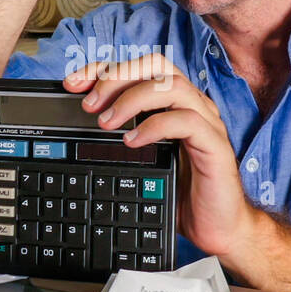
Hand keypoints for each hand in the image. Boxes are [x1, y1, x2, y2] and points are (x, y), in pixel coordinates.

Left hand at [64, 53, 256, 261]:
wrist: (217, 227)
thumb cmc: (182, 191)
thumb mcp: (143, 159)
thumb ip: (123, 135)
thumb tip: (84, 123)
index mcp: (176, 102)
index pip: (141, 67)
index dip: (105, 69)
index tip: (73, 84)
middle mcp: (193, 105)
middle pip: (157, 65)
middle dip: (117, 77)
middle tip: (90, 105)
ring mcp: (208, 123)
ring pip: (172, 86)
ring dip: (133, 99)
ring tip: (107, 123)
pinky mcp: (216, 146)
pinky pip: (187, 121)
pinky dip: (155, 126)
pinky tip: (133, 142)